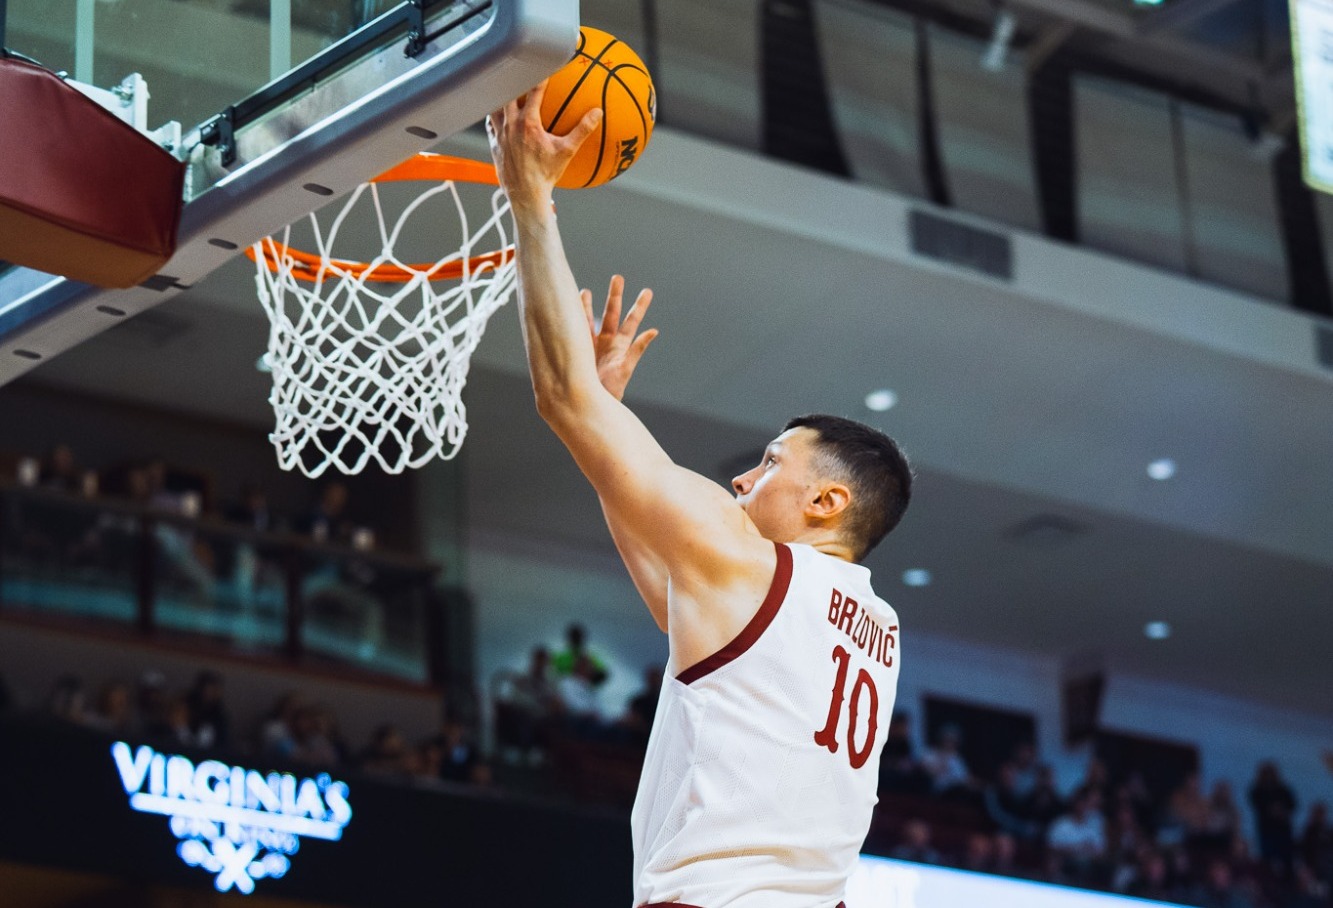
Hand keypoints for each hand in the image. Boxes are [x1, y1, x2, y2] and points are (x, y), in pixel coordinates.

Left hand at [487, 80, 601, 212]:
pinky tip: (498, 111)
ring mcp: (499, 134)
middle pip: (509, 92)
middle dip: (515, 79)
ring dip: (501, 94)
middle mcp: (510, 125)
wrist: (525, 195)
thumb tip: (598, 113)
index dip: (540, 74)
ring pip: (495, 105)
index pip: (534, 91)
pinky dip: (494, 114)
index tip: (545, 62)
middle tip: (519, 67)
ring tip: (504, 84)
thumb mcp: (567, 151)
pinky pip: (490, 122)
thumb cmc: (546, 174)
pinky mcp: (494, 143)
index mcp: (528, 123)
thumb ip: (582, 130)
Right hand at [581, 275, 658, 400]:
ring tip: (585, 291)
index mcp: (620, 347)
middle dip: (614, 296)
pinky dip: (573, 319)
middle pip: (611, 314)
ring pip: (589, 319)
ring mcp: (590, 346)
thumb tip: (654, 331)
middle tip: (617, 277)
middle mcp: (606, 343)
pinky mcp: (576, 350)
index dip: (639, 307)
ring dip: (587, 305)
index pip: (631, 322)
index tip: (647, 291)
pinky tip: (569, 307)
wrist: (588, 405)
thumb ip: (637, 350)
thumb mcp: (624, 369)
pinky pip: (575, 331)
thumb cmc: (610, 392)